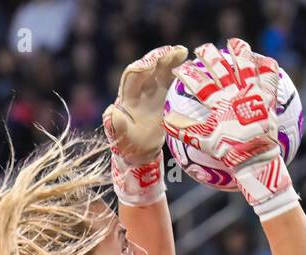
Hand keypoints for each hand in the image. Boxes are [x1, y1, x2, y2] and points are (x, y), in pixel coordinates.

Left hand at [104, 44, 186, 205]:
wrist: (138, 151)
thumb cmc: (126, 144)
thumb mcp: (119, 137)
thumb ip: (114, 125)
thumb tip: (113, 111)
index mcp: (128, 95)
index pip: (133, 74)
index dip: (143, 66)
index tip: (153, 62)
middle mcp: (140, 88)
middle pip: (150, 66)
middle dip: (161, 57)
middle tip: (177, 51)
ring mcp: (154, 90)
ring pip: (162, 70)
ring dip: (172, 60)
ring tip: (184, 53)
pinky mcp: (166, 96)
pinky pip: (173, 80)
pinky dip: (181, 72)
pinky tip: (192, 67)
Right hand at [161, 38, 298, 218]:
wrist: (257, 158)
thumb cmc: (229, 152)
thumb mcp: (203, 142)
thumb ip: (184, 130)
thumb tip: (165, 120)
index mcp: (218, 104)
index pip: (198, 83)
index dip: (187, 74)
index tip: (180, 69)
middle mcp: (235, 93)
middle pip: (219, 67)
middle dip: (207, 55)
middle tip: (201, 49)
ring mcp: (252, 92)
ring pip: (245, 64)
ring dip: (238, 51)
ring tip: (233, 42)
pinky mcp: (268, 96)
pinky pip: (270, 75)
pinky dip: (266, 65)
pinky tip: (261, 59)